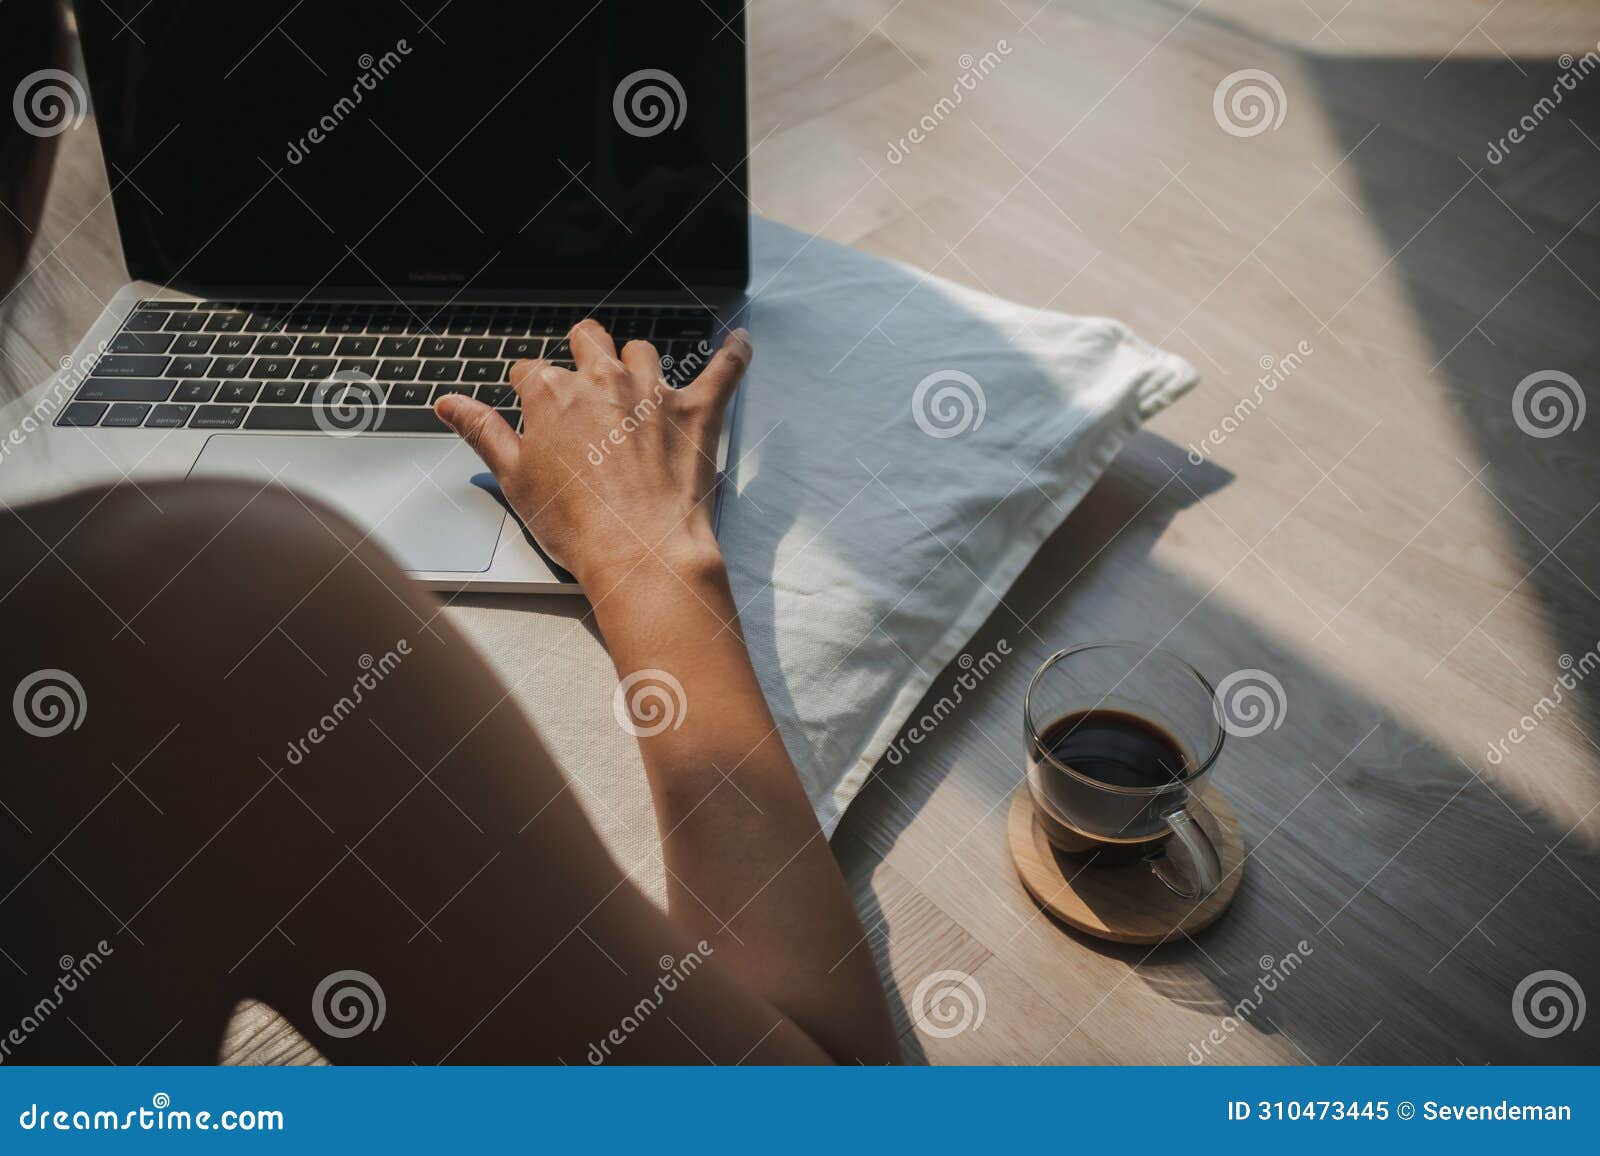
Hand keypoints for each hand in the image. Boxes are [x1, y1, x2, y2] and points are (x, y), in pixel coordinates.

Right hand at [434, 320, 750, 589]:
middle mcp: (604, 382)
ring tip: (636, 382)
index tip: (532, 407)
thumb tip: (449, 402)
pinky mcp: (698, 411)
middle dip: (582, 353)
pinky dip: (733, 354)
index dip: (529, 390)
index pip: (532, 372)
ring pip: (642, 351)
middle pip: (589, 341)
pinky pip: (723, 368)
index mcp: (554, 395)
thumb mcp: (514, 479)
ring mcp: (654, 393)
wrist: (639, 551)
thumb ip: (482, 432)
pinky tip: (739, 342)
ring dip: (636, 362)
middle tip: (583, 378)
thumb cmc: (577, 524)